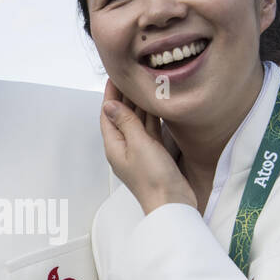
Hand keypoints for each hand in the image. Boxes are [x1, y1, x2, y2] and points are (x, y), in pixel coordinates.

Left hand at [100, 80, 195, 215]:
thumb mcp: (138, 144)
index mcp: (114, 146)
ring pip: (136, 122)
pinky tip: (155, 106)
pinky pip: (149, 131)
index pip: (107, 115)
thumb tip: (109, 106)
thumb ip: (126, 122)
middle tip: (130, 76)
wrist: (172, 203)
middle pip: (121, 116)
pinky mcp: (154, 155)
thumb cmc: (154, 179)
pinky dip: (151, 117)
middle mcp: (124, 148)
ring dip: (138, 105)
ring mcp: (139, 151)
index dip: (110, 95)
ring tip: (143, 85)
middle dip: (124, 96)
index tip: (114, 76)